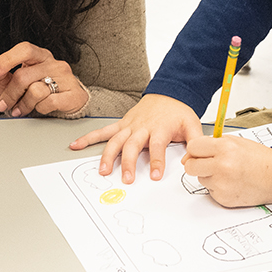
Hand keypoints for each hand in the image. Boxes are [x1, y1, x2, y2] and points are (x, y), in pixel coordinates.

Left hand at [0, 42, 87, 117]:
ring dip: (23, 104)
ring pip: (35, 91)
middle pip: (23, 75)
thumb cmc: (42, 90)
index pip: (24, 50)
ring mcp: (65, 77)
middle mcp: (53, 63)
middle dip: (10, 94)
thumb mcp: (19, 82)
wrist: (69, 103)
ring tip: (21, 109)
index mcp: (39, 56)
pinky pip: (48, 102)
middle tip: (5, 104)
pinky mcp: (73, 94)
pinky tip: (39, 109)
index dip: (6, 59)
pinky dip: (39, 109)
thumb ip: (5, 77)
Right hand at [68, 94, 202, 183]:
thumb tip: (191, 161)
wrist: (168, 93)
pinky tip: (76, 145)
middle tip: (127, 179)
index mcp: (160, 128)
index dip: (156, 161)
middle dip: (128, 163)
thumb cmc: (178, 111)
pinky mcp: (121, 125)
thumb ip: (195, 143)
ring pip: (115, 140)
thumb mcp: (193, 124)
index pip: (157, 146)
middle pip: (132, 145)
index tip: (155, 176)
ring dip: (108, 155)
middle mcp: (142, 127)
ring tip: (104, 171)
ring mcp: (129, 126)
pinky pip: (103, 132)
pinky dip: (88, 138)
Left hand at [182, 135, 271, 206]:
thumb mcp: (235, 142)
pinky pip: (210, 191)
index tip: (201, 151)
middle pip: (190, 166)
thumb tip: (191, 153)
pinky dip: (217, 187)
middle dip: (196, 164)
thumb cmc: (259, 158)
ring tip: (228, 173)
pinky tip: (232, 183)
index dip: (195, 149)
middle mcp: (222, 166)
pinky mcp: (224, 198)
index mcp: (224, 148)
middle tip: (208, 163)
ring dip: (209, 176)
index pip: (192, 147)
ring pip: (200, 179)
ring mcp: (222, 184)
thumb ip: (212, 144)